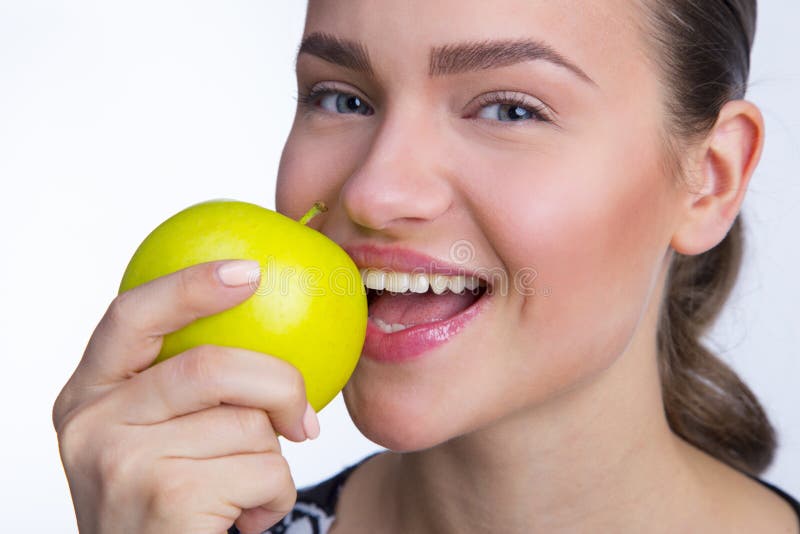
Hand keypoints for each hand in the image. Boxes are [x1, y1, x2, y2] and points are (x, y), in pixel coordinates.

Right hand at [53, 260, 318, 533]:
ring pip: (248, 424)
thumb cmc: (168, 507)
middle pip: (211, 366)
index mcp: (87, 395)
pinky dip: (277, 495)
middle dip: (279, 385)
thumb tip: (276, 332)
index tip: (250, 270)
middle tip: (303, 418)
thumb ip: (184, 390)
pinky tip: (248, 518)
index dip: (191, 285)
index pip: (132, 315)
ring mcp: (123, 462)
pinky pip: (265, 470)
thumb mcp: (154, 440)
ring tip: (245, 490)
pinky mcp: (167, 499)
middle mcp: (91, 423)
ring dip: (271, 460)